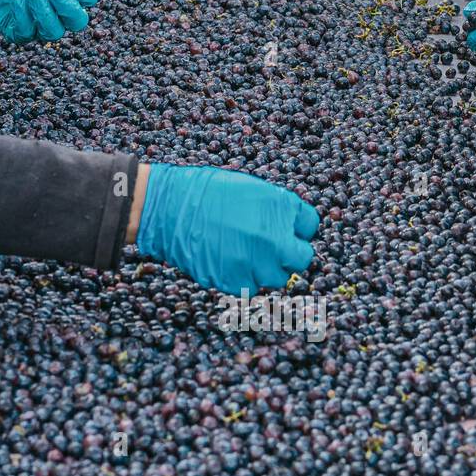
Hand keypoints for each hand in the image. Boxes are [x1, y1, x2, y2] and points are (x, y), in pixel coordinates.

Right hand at [136, 164, 319, 295]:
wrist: (166, 208)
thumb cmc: (204, 192)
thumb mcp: (249, 188)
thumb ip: (274, 210)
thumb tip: (288, 227)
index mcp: (280, 208)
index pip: (309, 226)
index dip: (297, 228)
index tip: (286, 229)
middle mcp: (274, 239)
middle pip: (301, 258)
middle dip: (288, 254)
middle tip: (269, 249)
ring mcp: (255, 264)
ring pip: (276, 277)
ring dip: (265, 268)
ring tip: (242, 253)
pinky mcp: (235, 282)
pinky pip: (250, 287)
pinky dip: (242, 278)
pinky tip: (226, 260)